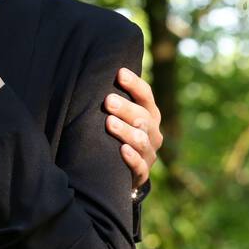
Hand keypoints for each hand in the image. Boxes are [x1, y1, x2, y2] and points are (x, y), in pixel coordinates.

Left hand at [104, 67, 161, 188]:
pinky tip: (122, 150)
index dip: (134, 84)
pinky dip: (131, 158)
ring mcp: (149, 153)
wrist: (122, 173)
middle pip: (142, 117)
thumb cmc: (115, 137)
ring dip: (126, 131)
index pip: (145, 96)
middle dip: (125, 108)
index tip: (119, 73)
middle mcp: (152, 132)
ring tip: (109, 123)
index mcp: (148, 114)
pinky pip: (139, 166)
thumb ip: (114, 101)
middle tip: (108, 101)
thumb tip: (96, 75)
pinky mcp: (142, 174)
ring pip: (141, 140)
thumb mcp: (118, 117)